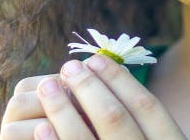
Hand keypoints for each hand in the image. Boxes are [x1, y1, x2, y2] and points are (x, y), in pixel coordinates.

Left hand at [35, 54, 186, 139]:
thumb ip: (143, 126)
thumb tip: (108, 77)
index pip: (148, 107)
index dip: (121, 80)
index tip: (96, 60)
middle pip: (116, 118)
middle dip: (89, 87)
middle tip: (69, 66)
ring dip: (64, 109)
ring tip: (47, 86)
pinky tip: (41, 129)